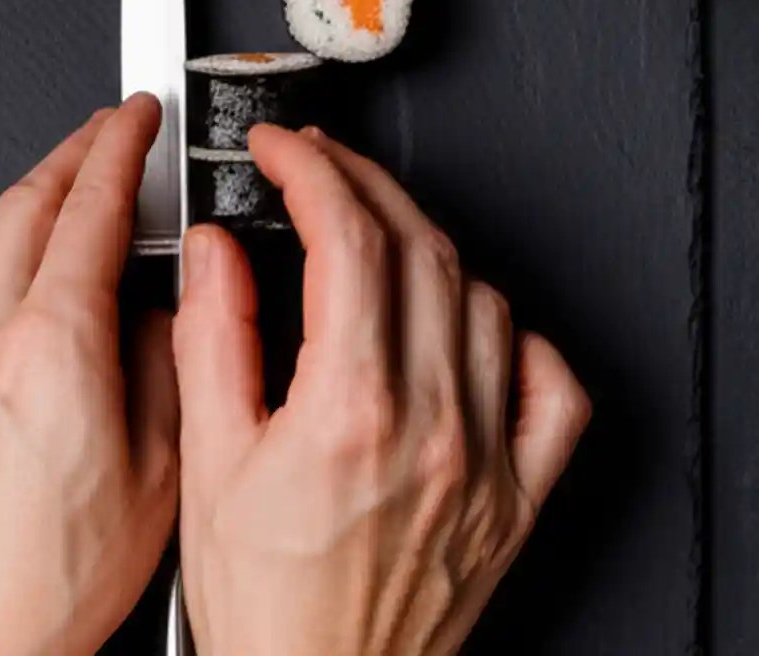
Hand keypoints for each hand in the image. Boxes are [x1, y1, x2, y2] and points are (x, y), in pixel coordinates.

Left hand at [0, 95, 178, 655]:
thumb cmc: (52, 581)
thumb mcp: (161, 471)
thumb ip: (167, 366)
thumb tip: (164, 311)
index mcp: (54, 348)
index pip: (91, 211)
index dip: (122, 149)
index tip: (138, 118)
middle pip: (28, 203)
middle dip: (73, 151)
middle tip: (108, 130)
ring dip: (31, 192)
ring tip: (66, 181)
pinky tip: (16, 259)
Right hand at [173, 125, 591, 654]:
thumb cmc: (267, 607)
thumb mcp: (209, 465)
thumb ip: (214, 342)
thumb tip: (217, 255)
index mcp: (351, 409)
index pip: (347, 238)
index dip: (309, 171)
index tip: (281, 151)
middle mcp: (434, 423)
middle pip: (418, 247)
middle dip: (363, 182)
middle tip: (319, 167)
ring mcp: (488, 456)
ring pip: (481, 298)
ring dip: (425, 244)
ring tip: (374, 237)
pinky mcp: (517, 493)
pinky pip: (549, 386)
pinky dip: (515, 335)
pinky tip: (472, 327)